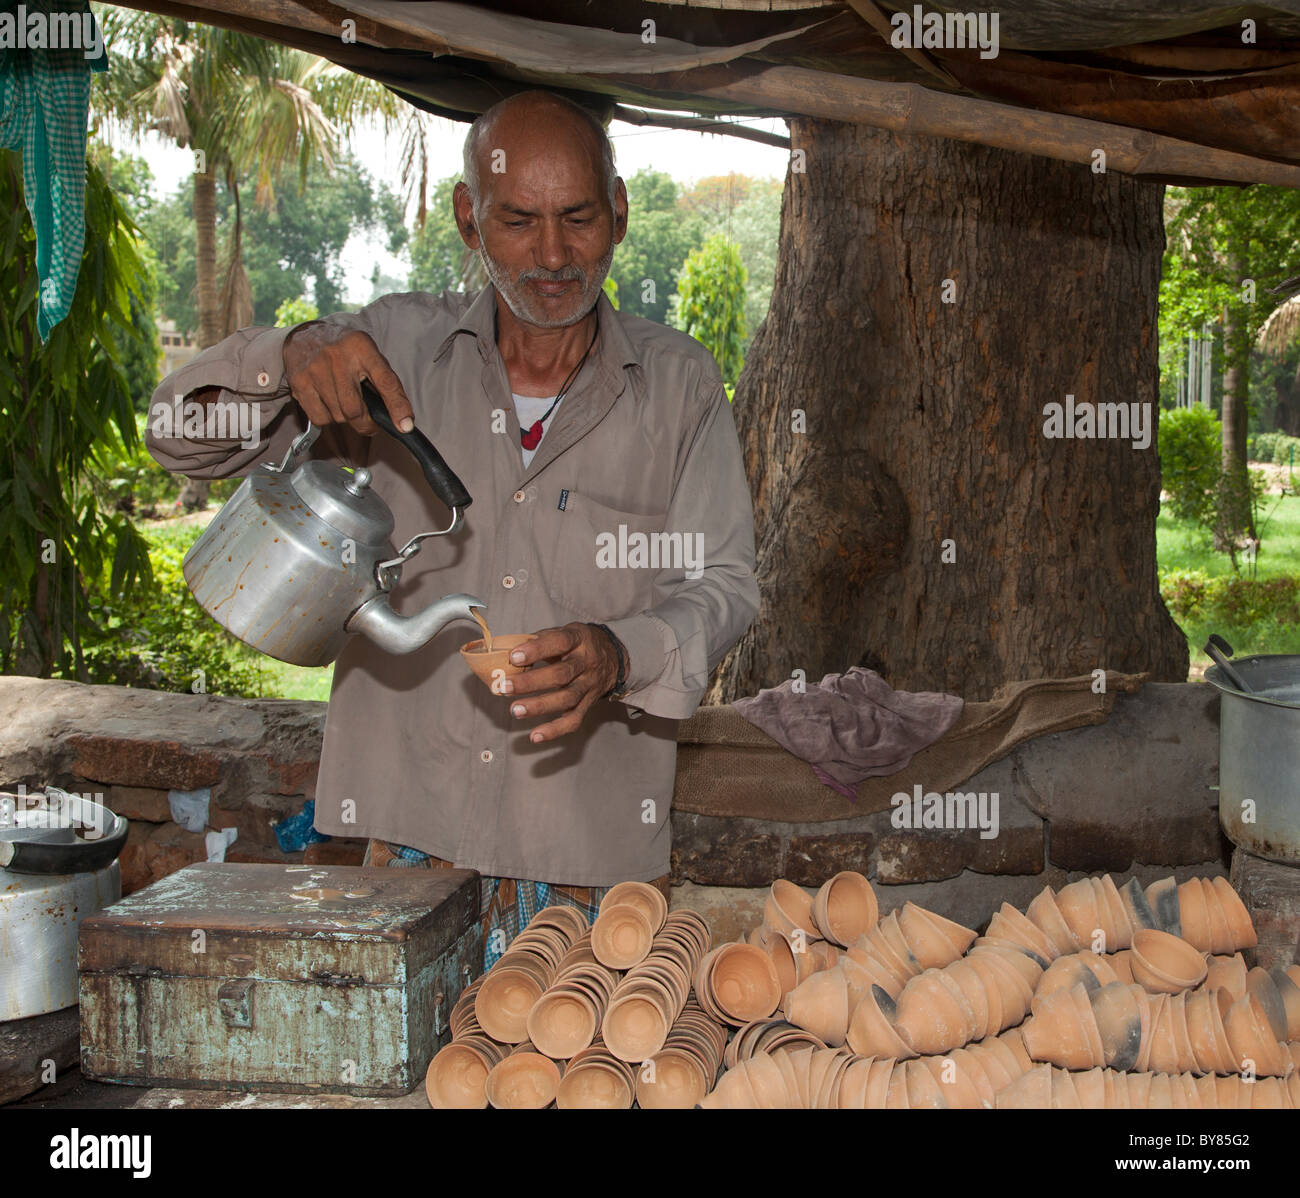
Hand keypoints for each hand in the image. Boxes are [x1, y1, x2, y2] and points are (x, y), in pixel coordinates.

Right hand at [282, 322, 413, 436]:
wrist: (305, 336)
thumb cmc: (345, 351)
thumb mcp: (370, 356)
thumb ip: (385, 383)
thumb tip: (401, 421)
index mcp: (362, 347)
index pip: (385, 381)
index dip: (397, 406)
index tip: (405, 426)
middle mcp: (337, 356)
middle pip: (355, 410)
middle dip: (366, 423)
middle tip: (371, 421)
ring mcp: (315, 369)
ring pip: (338, 417)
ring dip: (346, 418)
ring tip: (345, 400)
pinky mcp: (299, 382)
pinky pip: (320, 418)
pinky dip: (328, 418)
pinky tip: (329, 402)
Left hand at [499, 623, 621, 742]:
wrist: (614, 657)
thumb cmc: (578, 643)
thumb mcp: (565, 631)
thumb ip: (539, 640)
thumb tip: (505, 651)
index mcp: (579, 639)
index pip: (560, 642)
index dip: (537, 650)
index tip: (514, 657)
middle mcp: (587, 663)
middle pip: (561, 674)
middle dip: (531, 682)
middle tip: (505, 687)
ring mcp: (589, 685)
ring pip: (566, 698)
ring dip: (539, 706)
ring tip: (515, 710)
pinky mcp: (588, 704)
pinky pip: (574, 720)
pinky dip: (555, 730)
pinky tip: (535, 736)